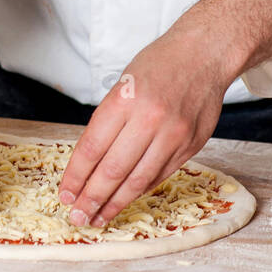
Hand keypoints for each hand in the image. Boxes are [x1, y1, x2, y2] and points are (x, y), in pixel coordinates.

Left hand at [58, 29, 227, 227]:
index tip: (66, 194)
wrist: (205, 54)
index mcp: (125, 99)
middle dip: (92, 198)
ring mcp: (173, 135)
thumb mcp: (123, 82)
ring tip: (99, 218)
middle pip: (113, 169)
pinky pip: (160, 175)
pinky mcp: (191, 146)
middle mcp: (149, 119)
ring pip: (138, 180)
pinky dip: (140, 190)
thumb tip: (90, 161)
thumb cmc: (159, 64)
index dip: (77, 175)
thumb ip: (109, 120)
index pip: (93, 147)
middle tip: (79, 217)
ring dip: (115, 203)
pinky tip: (126, 199)